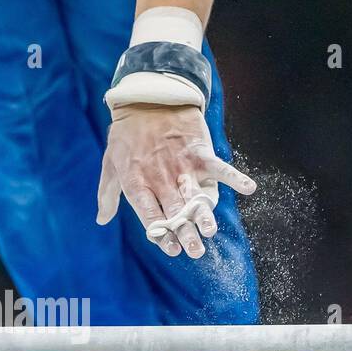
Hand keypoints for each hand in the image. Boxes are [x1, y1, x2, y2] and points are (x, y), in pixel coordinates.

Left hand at [97, 103, 255, 257]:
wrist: (147, 99)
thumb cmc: (125, 135)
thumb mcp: (110, 164)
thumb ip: (107, 194)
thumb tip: (102, 220)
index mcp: (137, 184)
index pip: (150, 216)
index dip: (161, 234)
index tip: (172, 249)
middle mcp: (160, 179)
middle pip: (174, 211)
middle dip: (185, 232)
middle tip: (195, 251)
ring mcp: (180, 165)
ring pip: (194, 195)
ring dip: (203, 214)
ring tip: (210, 231)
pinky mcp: (198, 151)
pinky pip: (218, 166)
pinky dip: (234, 176)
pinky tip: (249, 188)